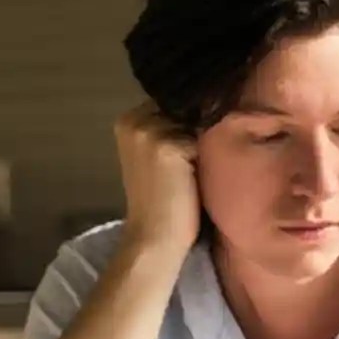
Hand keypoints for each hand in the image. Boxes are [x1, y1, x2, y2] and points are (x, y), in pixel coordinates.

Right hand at [112, 99, 199, 249]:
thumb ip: (170, 129)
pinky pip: (203, 137)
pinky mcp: (166, 146)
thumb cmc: (164, 200)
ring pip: (196, 121)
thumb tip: (206, 104)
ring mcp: (148, 131)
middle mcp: (134, 119)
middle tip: (198, 158)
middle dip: (198, 125)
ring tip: (201, 168)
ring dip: (206, 140)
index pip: (171, 102)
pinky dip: (209, 155)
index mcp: (128, 119)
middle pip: (184, 107)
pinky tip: (201, 176)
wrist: (155, 237)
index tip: (195, 143)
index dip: (190, 118)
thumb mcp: (159, 156)